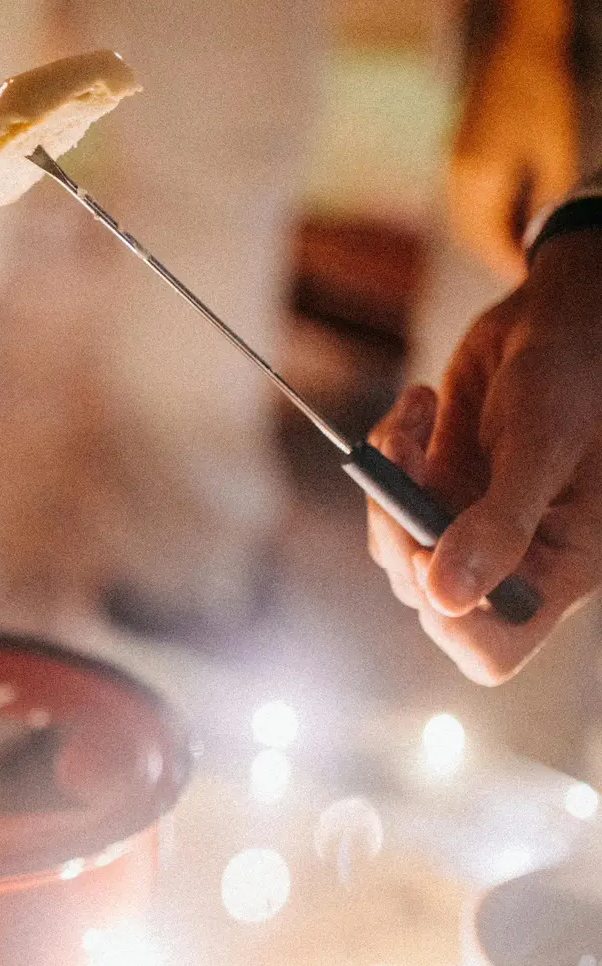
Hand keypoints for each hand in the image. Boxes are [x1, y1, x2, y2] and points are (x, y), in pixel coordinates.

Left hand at [367, 228, 601, 682]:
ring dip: (390, 479)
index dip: (449, 616)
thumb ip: (500, 524)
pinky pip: (387, 503)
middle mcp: (514, 563)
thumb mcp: (544, 441)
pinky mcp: (440, 497)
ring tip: (420, 410)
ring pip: (395, 551)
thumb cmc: (577, 371)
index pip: (492, 650)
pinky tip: (422, 404)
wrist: (564, 315)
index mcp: (560, 569)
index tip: (425, 549)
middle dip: (402, 526)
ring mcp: (472, 533)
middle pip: (427, 598)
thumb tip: (443, 598)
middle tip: (409, 453)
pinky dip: (389, 453)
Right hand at [447, 34, 577, 282]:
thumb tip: (541, 237)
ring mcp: (452, 165)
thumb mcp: (557, 152)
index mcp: (480, 180)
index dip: (510, 264)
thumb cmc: (544, 93)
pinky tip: (508, 212)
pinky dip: (481, 216)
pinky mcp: (455, 154)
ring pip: (463, 222)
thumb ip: (547, 201)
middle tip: (524, 268)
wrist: (519, 41)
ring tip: (518, 243)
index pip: (490, 242)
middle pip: (471, 238)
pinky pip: (462, 201)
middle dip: (495, 256)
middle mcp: (457, 178)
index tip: (530, 278)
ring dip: (487, 237)